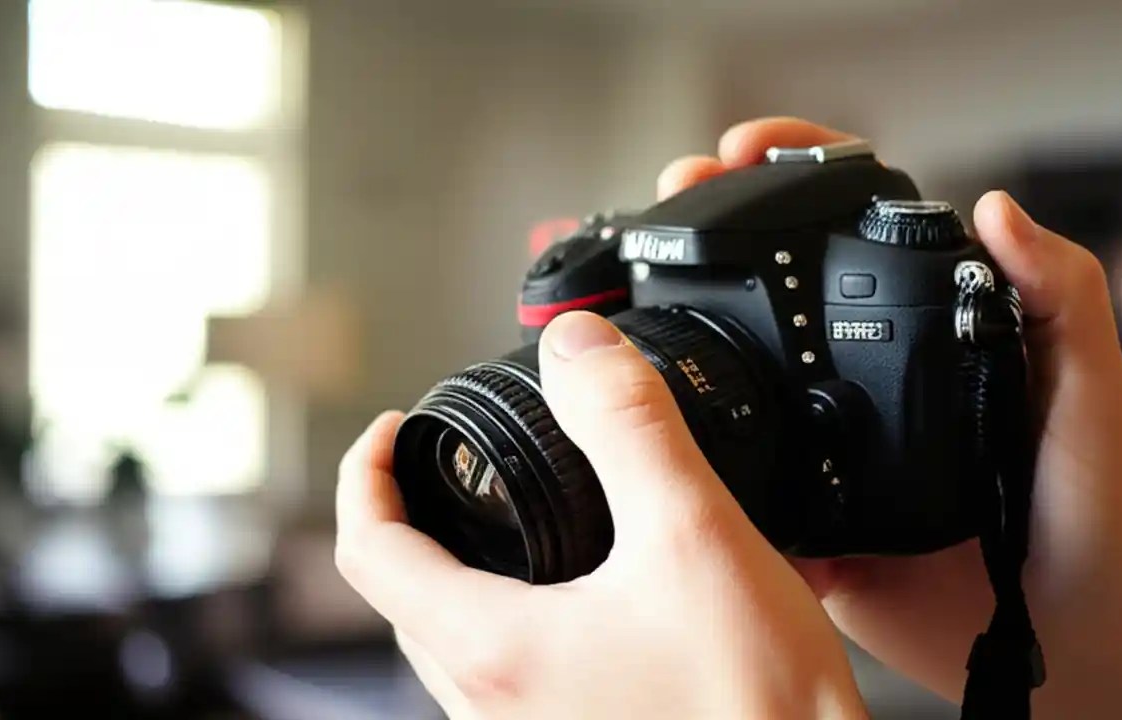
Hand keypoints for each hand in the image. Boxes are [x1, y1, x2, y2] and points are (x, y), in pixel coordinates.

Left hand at [336, 312, 868, 718]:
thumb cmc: (754, 708)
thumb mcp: (693, 535)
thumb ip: (629, 425)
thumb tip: (577, 345)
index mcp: (494, 652)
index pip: (369, 553)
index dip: (367, 474)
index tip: (396, 430)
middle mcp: (491, 710)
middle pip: (402, 600)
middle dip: (410, 520)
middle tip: (443, 468)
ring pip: (454, 645)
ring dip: (456, 575)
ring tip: (503, 523)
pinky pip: (508, 678)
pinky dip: (510, 618)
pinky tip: (579, 598)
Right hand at [659, 117, 1121, 717]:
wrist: (1060, 633)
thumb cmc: (1088, 508)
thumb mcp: (1085, 386)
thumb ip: (1059, 294)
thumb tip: (996, 207)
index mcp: (924, 328)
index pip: (849, 224)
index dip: (790, 172)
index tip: (742, 151)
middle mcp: (861, 373)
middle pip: (772, 280)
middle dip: (708, 224)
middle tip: (673, 192)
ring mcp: (820, 437)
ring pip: (736, 366)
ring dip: (679, 312)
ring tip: (633, 276)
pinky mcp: (797, 509)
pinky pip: (730, 470)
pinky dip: (683, 436)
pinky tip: (646, 397)